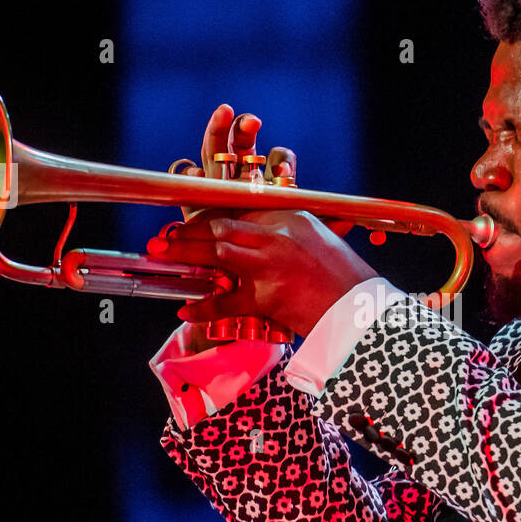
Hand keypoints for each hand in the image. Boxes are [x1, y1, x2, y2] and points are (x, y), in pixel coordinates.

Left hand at [148, 107, 375, 338]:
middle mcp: (277, 236)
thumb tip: (250, 231)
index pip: (239, 209)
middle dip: (187, 233)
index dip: (208, 216)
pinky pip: (225, 301)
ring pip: (216, 253)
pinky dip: (203, 307)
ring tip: (160, 256)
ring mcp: (270, 265)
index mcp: (290, 217)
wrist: (360, 312)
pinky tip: (186, 308)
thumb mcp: (318, 240)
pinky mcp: (267, 296)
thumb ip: (285, 231)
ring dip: (184, 254)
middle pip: (221, 227)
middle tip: (161, 238)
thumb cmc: (343, 278)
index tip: (189, 221)